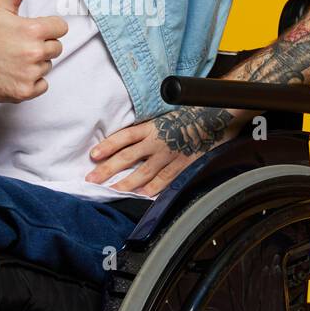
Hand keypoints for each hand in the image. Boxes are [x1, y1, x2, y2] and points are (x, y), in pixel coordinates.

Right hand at [0, 0, 68, 102]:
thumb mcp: (0, 6)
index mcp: (33, 30)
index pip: (61, 28)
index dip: (48, 28)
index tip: (33, 31)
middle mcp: (34, 53)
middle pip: (56, 48)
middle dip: (42, 45)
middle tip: (20, 46)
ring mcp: (30, 74)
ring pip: (47, 66)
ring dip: (35, 64)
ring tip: (14, 59)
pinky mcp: (24, 91)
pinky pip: (42, 86)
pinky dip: (32, 82)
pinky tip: (16, 74)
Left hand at [85, 105, 247, 195]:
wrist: (217, 117)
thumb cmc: (188, 115)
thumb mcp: (164, 116)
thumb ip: (147, 129)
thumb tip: (127, 141)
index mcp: (151, 126)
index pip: (124, 137)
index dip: (108, 145)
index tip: (93, 155)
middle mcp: (157, 141)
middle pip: (128, 156)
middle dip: (108, 169)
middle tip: (92, 178)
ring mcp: (170, 154)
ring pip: (144, 172)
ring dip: (126, 183)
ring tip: (112, 190)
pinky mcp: (183, 164)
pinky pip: (166, 179)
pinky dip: (154, 188)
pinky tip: (142, 195)